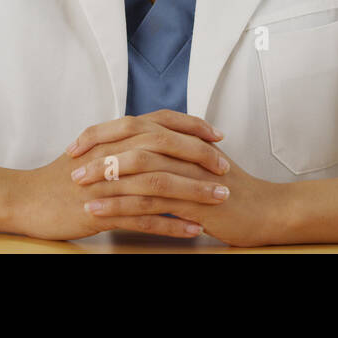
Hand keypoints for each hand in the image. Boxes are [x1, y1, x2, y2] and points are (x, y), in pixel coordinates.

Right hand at [10, 111, 228, 240]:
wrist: (25, 198)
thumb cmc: (59, 177)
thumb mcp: (92, 151)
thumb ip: (122, 142)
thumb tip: (153, 138)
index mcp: (112, 137)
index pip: (159, 122)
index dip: (191, 126)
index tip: (217, 134)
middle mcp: (112, 153)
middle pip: (165, 148)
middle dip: (200, 157)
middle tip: (226, 168)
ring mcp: (107, 183)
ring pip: (159, 183)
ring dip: (193, 192)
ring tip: (220, 200)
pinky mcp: (102, 211)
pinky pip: (144, 218)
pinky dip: (172, 224)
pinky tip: (193, 230)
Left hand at [73, 117, 288, 247]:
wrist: (265, 211)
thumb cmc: (232, 190)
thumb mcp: (199, 165)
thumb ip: (174, 152)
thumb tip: (141, 147)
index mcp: (182, 139)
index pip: (136, 125)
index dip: (104, 132)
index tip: (78, 142)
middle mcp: (184, 151)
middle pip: (134, 141)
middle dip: (99, 152)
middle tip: (71, 163)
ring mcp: (189, 175)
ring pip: (139, 170)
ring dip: (104, 179)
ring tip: (79, 186)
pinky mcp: (192, 201)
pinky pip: (150, 202)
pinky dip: (120, 205)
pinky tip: (100, 212)